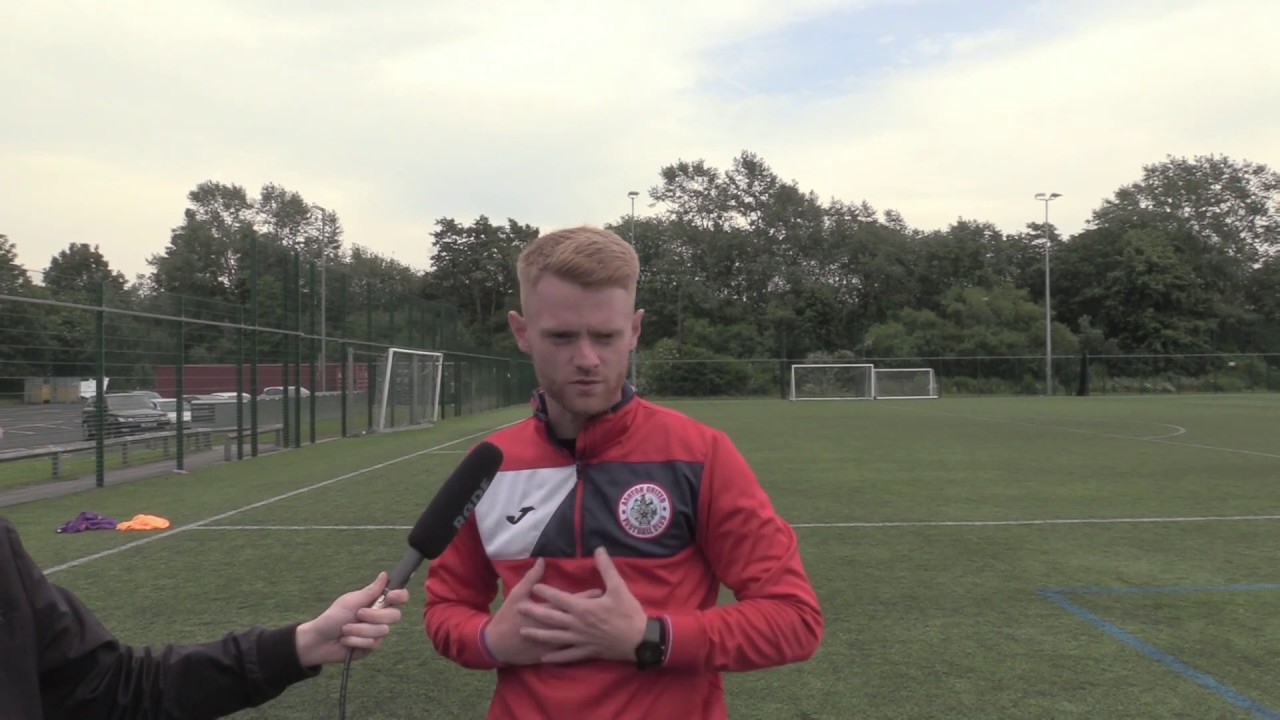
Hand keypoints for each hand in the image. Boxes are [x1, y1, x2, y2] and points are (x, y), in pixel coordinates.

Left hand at [294, 571, 408, 666]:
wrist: (319, 640)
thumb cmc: (333, 617)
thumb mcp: (350, 601)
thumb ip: (370, 591)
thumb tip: (385, 574)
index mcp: (376, 602)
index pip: (399, 597)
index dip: (400, 596)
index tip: (391, 597)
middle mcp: (380, 617)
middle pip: (395, 615)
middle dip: (375, 616)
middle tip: (358, 614)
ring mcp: (376, 633)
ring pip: (381, 631)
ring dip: (359, 630)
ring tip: (345, 629)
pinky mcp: (371, 647)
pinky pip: (372, 643)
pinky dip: (355, 640)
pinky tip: (346, 640)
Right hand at [483, 558, 603, 664]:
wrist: (498, 645)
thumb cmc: (508, 617)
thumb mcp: (517, 594)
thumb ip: (530, 578)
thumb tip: (541, 561)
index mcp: (546, 611)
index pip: (570, 601)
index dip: (586, 596)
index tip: (601, 590)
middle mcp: (553, 627)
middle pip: (577, 619)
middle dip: (594, 611)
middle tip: (610, 604)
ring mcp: (553, 643)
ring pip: (577, 636)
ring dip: (591, 630)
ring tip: (606, 623)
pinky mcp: (551, 654)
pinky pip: (569, 654)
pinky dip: (581, 650)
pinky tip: (594, 646)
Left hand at [518, 546, 646, 663]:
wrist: (640, 641)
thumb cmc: (628, 613)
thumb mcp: (619, 588)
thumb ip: (606, 568)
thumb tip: (599, 549)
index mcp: (583, 608)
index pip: (559, 598)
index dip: (545, 592)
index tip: (533, 587)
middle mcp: (577, 624)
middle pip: (551, 618)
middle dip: (534, 612)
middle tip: (518, 609)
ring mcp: (580, 640)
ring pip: (554, 637)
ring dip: (538, 634)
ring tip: (523, 632)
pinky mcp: (586, 651)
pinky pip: (567, 655)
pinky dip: (555, 656)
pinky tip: (544, 657)